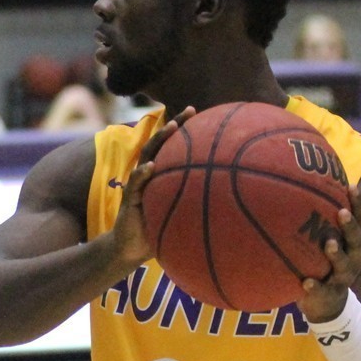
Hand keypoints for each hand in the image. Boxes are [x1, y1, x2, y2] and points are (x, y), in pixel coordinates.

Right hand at [111, 107, 191, 264]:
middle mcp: (149, 176)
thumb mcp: (182, 217)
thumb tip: (232, 204)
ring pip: (147, 156)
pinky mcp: (129, 199)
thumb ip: (196, 207)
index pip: (174, 149)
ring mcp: (138, 185)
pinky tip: (150, 166)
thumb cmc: (160, 233)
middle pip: (161, 144)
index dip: (187, 132)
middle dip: (174, 125)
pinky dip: (142, 174)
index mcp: (162, 177)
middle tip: (190, 111)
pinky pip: (135, 184)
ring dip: (159, 140)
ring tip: (171, 127)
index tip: (205, 117)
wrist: (131, 250)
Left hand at [298, 184, 360, 322]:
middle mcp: (354, 259)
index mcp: (355, 244)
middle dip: (351, 227)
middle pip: (358, 241)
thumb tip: (304, 185)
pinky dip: (315, 286)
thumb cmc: (325, 262)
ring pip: (344, 266)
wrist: (326, 303)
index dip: (360, 205)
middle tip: (342, 212)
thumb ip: (322, 220)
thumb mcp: (328, 240)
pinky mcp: (328, 294)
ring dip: (337, 254)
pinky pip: (323, 290)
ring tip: (329, 244)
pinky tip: (306, 282)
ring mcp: (342, 278)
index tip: (353, 186)